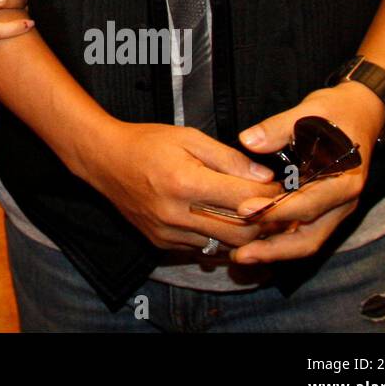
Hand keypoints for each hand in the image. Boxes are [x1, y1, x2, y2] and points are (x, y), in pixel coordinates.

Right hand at [80, 119, 280, 251]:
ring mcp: (168, 232)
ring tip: (249, 212)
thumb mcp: (189, 138)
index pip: (245, 199)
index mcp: (185, 182)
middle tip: (273, 206)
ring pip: (224, 245)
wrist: (104, 160)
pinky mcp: (162, 243)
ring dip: (243, 232)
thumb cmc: (147, 142)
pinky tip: (218, 219)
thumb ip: (229, 159)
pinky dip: (217, 237)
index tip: (280, 187)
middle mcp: (177, 213)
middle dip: (264, 221)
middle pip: (241, 232)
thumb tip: (264, 179)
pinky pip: (202, 248)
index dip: (271, 195)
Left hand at [229, 82, 384, 262]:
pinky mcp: (324, 208)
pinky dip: (280, 240)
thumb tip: (248, 141)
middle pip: (309, 238)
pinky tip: (252, 241)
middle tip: (239, 254)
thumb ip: (278, 127)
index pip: (307, 204)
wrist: (361, 113)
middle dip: (274, 249)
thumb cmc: (335, 112)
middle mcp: (343, 202)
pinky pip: (303, 231)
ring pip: (306, 240)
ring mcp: (335, 208)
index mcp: (344, 181)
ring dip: (275, 250)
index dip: (275, 210)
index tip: (244, 211)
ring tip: (240, 256)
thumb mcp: (309, 111)